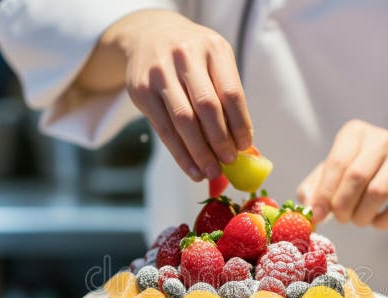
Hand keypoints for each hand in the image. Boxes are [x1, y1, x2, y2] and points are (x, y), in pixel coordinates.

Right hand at [86, 10, 252, 180]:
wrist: (148, 35)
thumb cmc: (191, 57)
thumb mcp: (213, 61)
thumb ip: (227, 96)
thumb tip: (242, 145)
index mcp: (213, 48)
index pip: (231, 93)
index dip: (240, 124)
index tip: (245, 146)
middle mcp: (186, 56)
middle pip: (207, 107)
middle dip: (220, 140)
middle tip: (229, 163)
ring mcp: (160, 72)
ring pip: (183, 120)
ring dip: (200, 152)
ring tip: (211, 172)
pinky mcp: (141, 90)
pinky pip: (164, 129)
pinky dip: (180, 154)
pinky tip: (192, 168)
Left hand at [297, 120, 387, 229]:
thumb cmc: (361, 165)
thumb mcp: (335, 168)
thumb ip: (315, 186)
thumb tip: (309, 207)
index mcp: (356, 132)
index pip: (337, 164)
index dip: (324, 193)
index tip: (317, 215)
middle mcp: (383, 139)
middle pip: (356, 178)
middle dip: (342, 206)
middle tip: (340, 218)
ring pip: (377, 194)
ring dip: (361, 216)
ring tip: (357, 219)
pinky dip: (382, 223)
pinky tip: (376, 221)